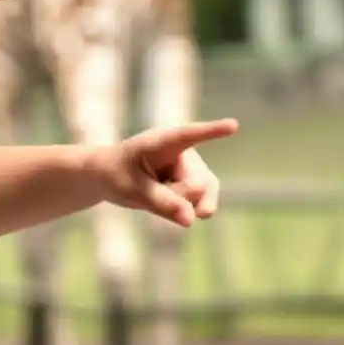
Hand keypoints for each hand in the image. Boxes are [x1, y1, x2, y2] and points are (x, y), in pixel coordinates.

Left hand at [92, 119, 238, 226]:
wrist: (111, 176)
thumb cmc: (116, 174)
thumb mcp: (132, 190)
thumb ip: (161, 203)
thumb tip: (192, 219)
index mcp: (162, 141)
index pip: (189, 136)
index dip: (211, 131)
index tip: (233, 125)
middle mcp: (186, 151)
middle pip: (197, 185)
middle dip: (178, 198)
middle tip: (149, 190)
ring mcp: (196, 168)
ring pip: (204, 197)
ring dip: (182, 205)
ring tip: (158, 192)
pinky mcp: (201, 183)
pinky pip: (203, 205)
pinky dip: (185, 210)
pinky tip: (168, 198)